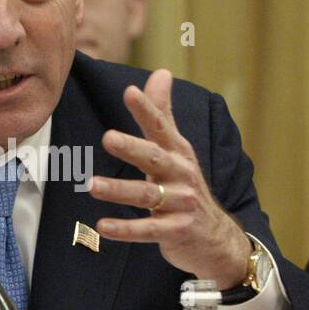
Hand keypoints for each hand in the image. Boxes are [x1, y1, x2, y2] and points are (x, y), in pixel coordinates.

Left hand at [89, 69, 250, 286]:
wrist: (216, 237)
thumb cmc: (186, 187)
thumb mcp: (178, 149)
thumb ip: (163, 113)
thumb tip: (161, 72)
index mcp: (178, 153)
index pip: (161, 127)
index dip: (147, 109)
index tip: (130, 92)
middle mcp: (181, 175)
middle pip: (154, 158)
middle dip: (132, 147)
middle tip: (108, 138)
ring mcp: (180, 204)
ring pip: (147, 195)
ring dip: (119, 190)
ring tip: (92, 185)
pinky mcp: (176, 231)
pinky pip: (148, 230)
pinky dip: (126, 229)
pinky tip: (103, 226)